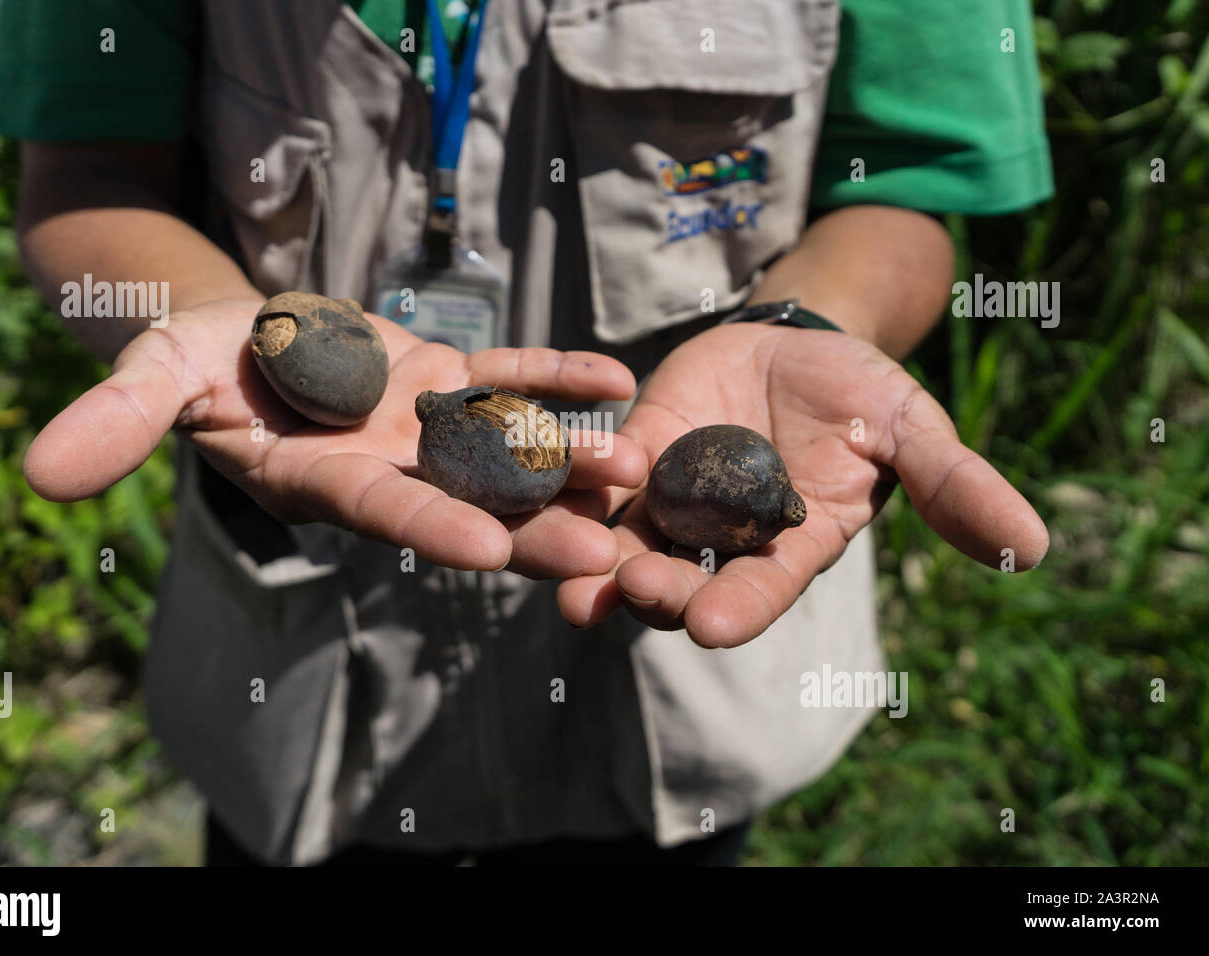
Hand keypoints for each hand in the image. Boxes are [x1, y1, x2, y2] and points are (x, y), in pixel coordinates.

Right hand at [24, 298, 645, 576]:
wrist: (243, 331)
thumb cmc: (194, 355)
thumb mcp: (151, 376)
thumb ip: (117, 422)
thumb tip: (39, 476)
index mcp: (320, 479)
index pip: (381, 511)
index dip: (431, 529)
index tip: (490, 554)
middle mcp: (383, 466)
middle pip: (466, 503)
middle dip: (532, 529)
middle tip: (606, 556)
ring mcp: (423, 428)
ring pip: (504, 450)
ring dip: (567, 460)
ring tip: (636, 471)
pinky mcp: (446, 382)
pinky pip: (510, 380)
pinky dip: (556, 382)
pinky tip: (613, 381)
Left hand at [557, 322, 1049, 644]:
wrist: (797, 341)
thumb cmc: (861, 390)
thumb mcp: (912, 429)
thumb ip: (956, 486)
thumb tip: (1033, 547)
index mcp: (793, 544)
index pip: (764, 588)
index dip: (738, 606)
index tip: (709, 627)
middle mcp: (726, 540)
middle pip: (684, 580)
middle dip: (658, 591)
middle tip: (634, 592)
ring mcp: (674, 504)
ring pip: (628, 548)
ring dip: (599, 568)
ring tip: (571, 586)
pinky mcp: (635, 458)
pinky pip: (598, 488)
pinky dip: (574, 500)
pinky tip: (542, 504)